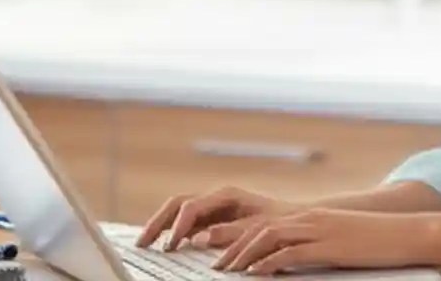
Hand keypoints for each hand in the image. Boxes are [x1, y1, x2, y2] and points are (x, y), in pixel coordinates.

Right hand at [134, 186, 302, 250]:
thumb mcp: (256, 228)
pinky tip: (165, 245)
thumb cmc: (280, 223)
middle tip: (142, 243)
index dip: (176, 226)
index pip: (191, 206)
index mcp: (226, 195)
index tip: (169, 246)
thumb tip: (197, 239)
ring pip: (179, 211)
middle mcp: (217, 197)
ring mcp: (214, 207)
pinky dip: (173, 231)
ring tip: (146, 243)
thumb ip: (227, 233)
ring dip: (161, 225)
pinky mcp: (214, 218)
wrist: (297, 220)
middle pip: (177, 204)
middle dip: (158, 222)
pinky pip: (187, 221)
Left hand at [212, 208, 430, 275]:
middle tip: (212, 263)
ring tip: (226, 269)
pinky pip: (291, 252)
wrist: (405, 233)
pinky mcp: (328, 245)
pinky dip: (270, 262)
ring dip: (243, 254)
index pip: (264, 224)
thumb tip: (287, 265)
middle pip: (259, 228)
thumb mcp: (337, 242)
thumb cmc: (374, 242)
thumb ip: (312, 249)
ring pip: (268, 237)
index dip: (238, 236)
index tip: (218, 251)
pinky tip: (257, 273)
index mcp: (309, 217)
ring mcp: (318, 230)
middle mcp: (309, 219)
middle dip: (231, 245)